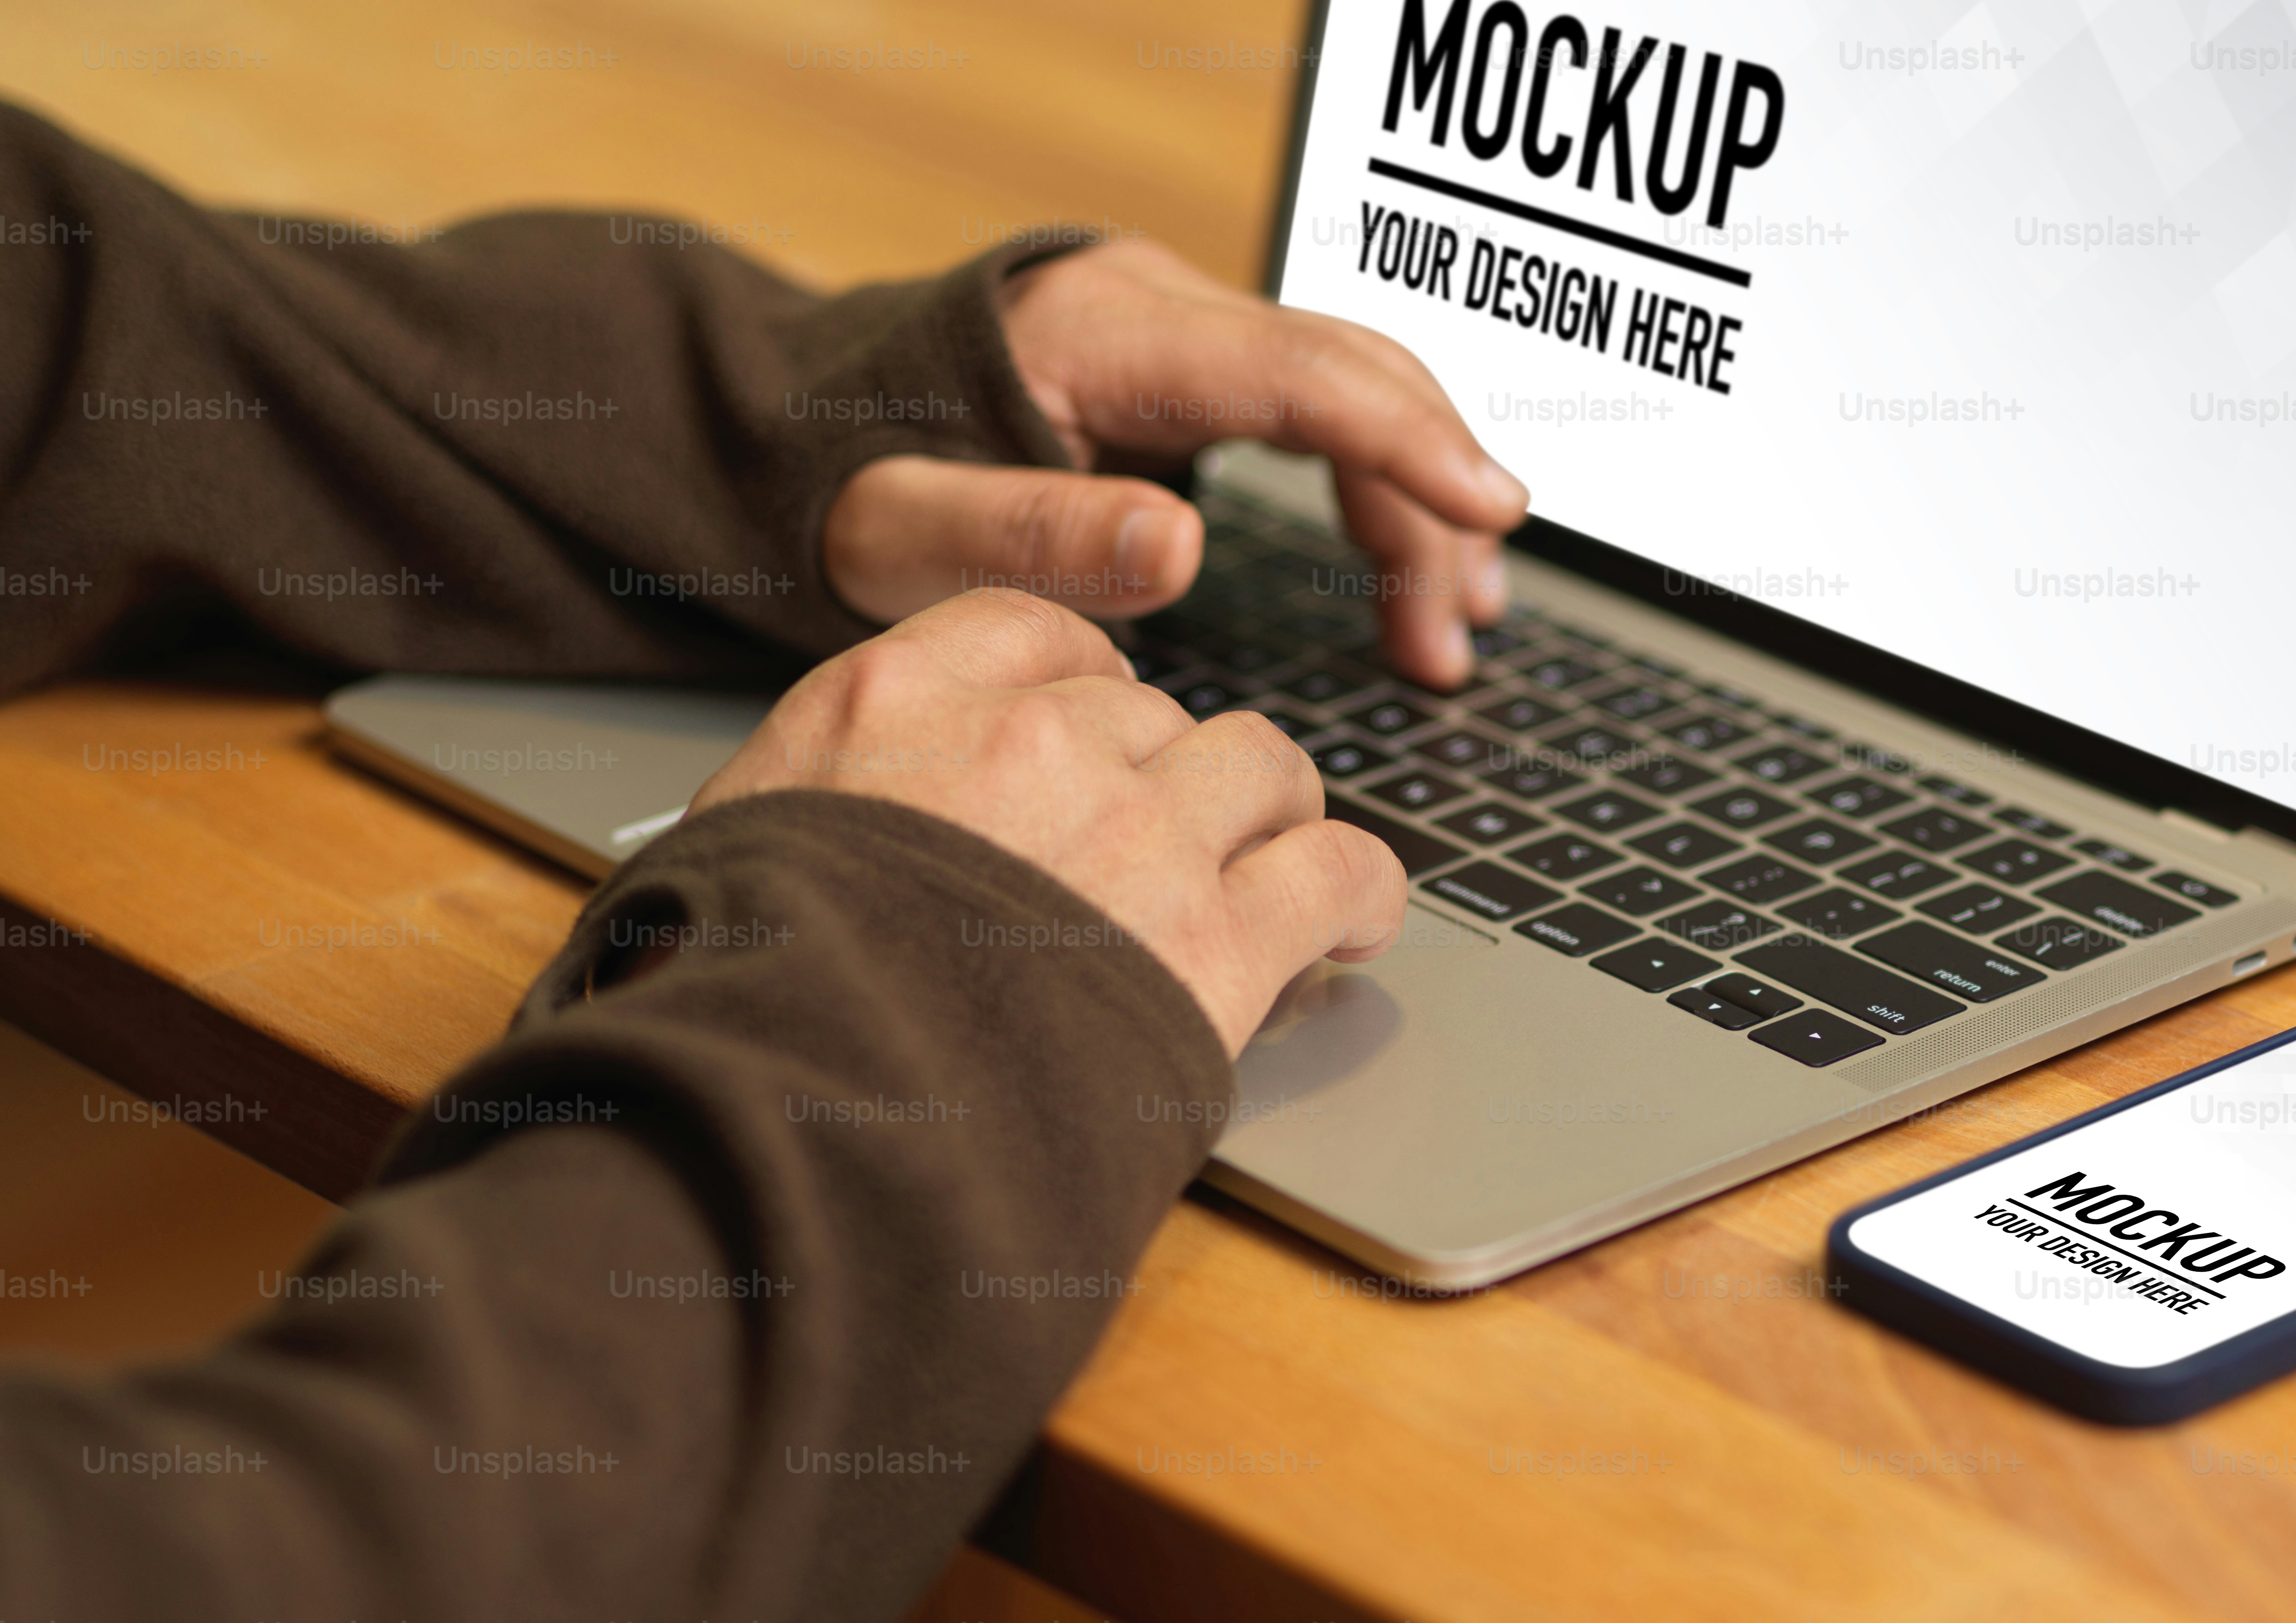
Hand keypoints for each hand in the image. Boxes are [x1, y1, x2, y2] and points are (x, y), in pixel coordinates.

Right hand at [690, 589, 1407, 1053]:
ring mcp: (1136, 833)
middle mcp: (1029, 742)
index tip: (1100, 730)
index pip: (1036, 634)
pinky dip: (1360, 890)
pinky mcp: (1217, 936)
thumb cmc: (745, 1006)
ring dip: (1274, 815)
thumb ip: (816, 806)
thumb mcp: (733, 858)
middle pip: (1152, 715)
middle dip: (1170, 776)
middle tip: (1176, 849)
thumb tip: (841, 832)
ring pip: (1260, 767)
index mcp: (897, 705)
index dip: (1085, 686)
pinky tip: (1355, 926)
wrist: (798, 1108)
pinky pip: (1338, 869)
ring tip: (1276, 869)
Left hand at [824, 240, 1528, 689]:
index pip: (1301, 372)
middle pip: (1351, 381)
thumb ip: (1029, 535)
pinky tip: (1406, 581)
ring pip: (1353, 402)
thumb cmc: (843, 481)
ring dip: (1413, 514)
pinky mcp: (1195, 376)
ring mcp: (1185, 333)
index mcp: (1104, 332)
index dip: (1405, 442)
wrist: (797, 422)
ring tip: (1446, 634)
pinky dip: (1376, 501)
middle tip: (1457, 633)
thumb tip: (1179, 546)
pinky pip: (1322, 421)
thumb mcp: (902, 528)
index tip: (1490, 508)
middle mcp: (1161, 307)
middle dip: (1427, 501)